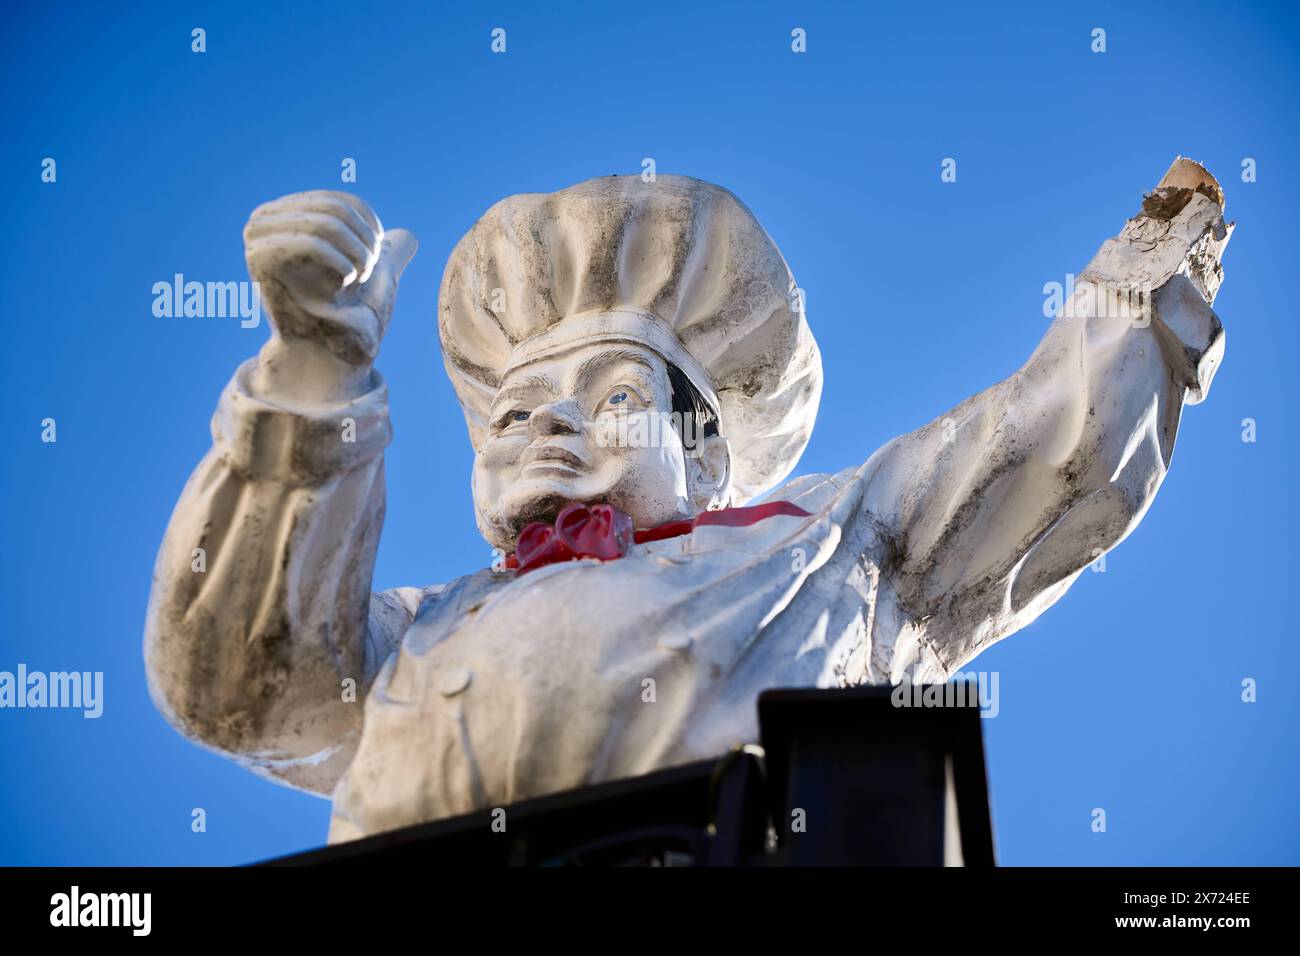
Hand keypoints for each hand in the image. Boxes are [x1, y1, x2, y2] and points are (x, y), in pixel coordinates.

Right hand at [243, 190, 416, 366]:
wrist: (336, 356)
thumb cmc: (351, 320)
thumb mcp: (372, 275)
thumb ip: (382, 252)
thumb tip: (408, 238)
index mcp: (288, 217)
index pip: (340, 202)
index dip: (370, 228)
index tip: (374, 260)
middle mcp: (264, 222)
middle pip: (333, 210)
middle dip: (364, 243)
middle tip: (366, 274)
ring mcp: (257, 239)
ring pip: (325, 224)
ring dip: (356, 255)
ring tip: (356, 281)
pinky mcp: (259, 259)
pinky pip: (312, 242)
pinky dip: (341, 264)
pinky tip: (343, 284)